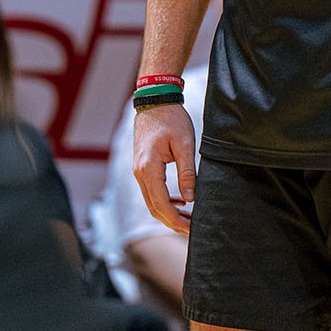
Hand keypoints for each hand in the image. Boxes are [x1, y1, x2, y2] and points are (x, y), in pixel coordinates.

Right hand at [132, 103, 196, 234]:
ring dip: (168, 213)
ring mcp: (138, 171)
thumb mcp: (185, 144)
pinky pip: (151, 191)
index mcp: (148, 169)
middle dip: (173, 222)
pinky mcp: (142, 167)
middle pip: (154, 208)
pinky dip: (164, 201)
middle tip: (192, 230)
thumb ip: (187, 173)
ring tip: (189, 219)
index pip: (161, 204)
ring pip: (151, 202)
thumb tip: (190, 199)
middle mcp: (139, 173)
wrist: (155, 101)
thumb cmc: (171, 119)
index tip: (192, 228)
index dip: (176, 220)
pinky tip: (180, 202)